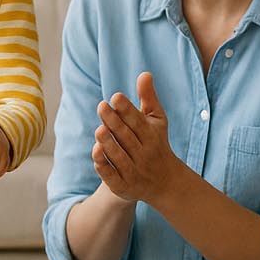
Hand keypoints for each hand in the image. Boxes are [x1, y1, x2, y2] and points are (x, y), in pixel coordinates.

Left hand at [93, 71, 181, 204]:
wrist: (164, 182)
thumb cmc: (155, 143)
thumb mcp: (155, 121)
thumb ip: (148, 98)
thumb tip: (145, 73)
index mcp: (151, 136)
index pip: (138, 122)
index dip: (127, 109)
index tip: (116, 97)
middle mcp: (144, 154)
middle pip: (127, 137)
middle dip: (114, 123)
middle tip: (101, 106)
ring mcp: (133, 171)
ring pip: (119, 156)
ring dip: (109, 144)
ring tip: (99, 130)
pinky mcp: (123, 185)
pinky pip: (112, 175)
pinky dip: (104, 166)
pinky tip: (96, 152)